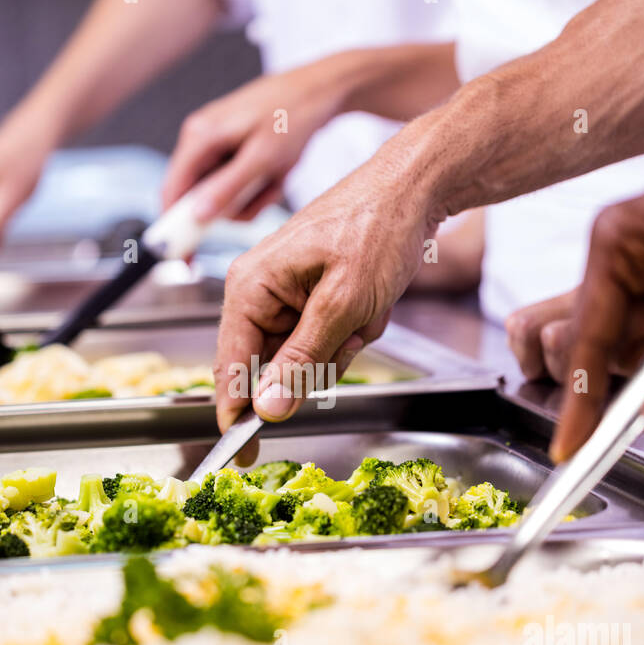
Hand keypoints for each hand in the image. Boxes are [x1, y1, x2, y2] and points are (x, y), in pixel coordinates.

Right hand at [162, 58, 349, 222]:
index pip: (172, 192)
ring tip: (277, 176)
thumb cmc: (292, 117)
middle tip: (264, 196)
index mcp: (199, 136)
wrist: (320, 90)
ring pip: (219, 192)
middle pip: (196, 195)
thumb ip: (227, 188)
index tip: (185, 261)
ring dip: (249, 197)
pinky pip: (235, 182)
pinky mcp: (231, 148)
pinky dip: (257, 187)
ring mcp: (214, 143)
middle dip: (229, 207)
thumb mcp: (263, 159)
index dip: (174, 229)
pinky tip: (278, 171)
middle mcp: (199, 138)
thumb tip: (196, 217)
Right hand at [213, 150, 437, 433]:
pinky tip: (369, 309)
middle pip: (272, 368)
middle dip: (318, 363)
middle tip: (353, 332)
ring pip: (303, 359)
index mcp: (250, 287)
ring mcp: (283, 295)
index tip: (245, 455)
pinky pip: (322, 342)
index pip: (229, 368)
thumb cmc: (377, 228)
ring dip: (341, 347)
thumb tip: (266, 409)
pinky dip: (351, 334)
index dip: (237, 415)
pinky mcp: (308, 298)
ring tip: (366, 311)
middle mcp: (257, 292)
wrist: (414, 189)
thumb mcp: (345, 303)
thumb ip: (302, 360)